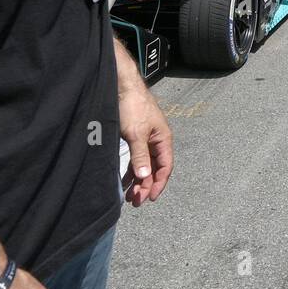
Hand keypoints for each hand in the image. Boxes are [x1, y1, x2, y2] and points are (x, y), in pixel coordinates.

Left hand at [120, 86, 173, 206]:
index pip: (165, 167)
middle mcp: (157, 142)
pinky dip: (131, 170)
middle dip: (146, 186)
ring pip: (144, 165)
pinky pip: (136, 159)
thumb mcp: (136, 134)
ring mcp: (146, 140)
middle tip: (135, 201)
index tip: (149, 197)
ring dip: (138, 180)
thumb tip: (144, 177)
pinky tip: (125, 180)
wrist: (122, 87)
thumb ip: (140, 156)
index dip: (158, 184)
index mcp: (163, 140)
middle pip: (155, 169)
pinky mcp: (135, 137)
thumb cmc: (133, 107)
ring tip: (129, 195)